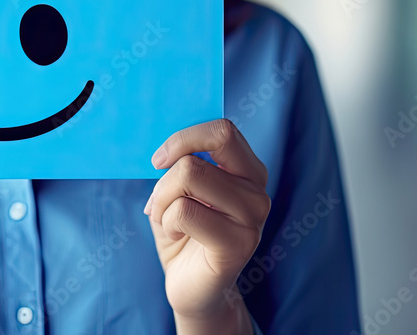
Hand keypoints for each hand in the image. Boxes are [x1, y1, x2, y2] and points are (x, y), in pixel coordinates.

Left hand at [143, 119, 269, 333]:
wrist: (190, 285)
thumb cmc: (182, 232)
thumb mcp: (178, 189)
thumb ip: (181, 162)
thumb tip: (167, 147)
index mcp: (248, 171)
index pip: (223, 131)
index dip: (184, 139)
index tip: (159, 160)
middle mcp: (257, 191)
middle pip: (195, 160)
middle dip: (163, 180)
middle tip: (161, 202)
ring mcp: (252, 219)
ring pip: (188, 178)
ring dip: (162, 201)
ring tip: (169, 220)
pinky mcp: (238, 244)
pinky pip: (184, 211)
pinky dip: (166, 222)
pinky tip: (177, 236)